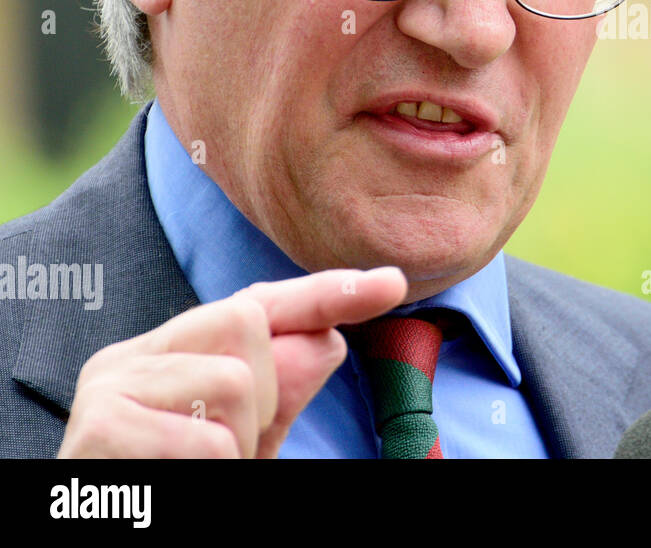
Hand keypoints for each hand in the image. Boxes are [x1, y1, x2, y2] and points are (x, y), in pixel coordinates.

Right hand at [57, 266, 407, 457]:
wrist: (120, 534)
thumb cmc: (175, 484)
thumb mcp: (240, 441)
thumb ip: (280, 391)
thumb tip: (328, 336)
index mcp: (165, 354)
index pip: (255, 306)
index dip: (325, 293)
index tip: (393, 284)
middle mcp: (130, 357)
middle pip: (246, 323)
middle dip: (261, 396)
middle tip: (223, 450)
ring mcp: (109, 386)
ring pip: (232, 380)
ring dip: (234, 443)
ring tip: (194, 471)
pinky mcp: (100, 426)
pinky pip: (205, 440)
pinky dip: (210, 470)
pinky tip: (170, 483)